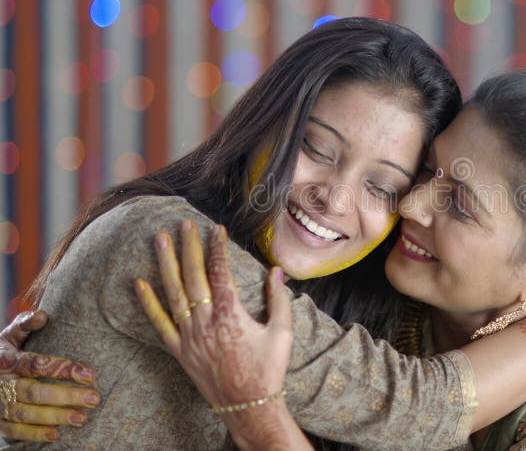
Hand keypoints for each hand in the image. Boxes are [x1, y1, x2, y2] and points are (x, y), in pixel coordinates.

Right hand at [0, 310, 99, 441]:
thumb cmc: (2, 353)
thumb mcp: (8, 337)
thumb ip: (24, 325)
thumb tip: (43, 315)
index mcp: (6, 360)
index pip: (37, 364)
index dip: (64, 369)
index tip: (90, 374)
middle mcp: (1, 384)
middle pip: (35, 391)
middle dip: (66, 396)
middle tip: (94, 398)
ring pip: (26, 413)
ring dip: (55, 417)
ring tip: (82, 418)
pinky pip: (14, 431)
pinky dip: (34, 434)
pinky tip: (56, 434)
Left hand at [135, 221, 303, 447]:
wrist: (249, 406)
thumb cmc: (269, 369)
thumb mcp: (282, 332)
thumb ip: (279, 299)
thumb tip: (277, 272)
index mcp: (231, 314)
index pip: (220, 271)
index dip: (218, 248)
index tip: (216, 229)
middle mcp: (206, 321)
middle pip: (193, 275)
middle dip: (188, 247)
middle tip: (183, 224)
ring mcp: (190, 336)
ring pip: (173, 293)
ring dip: (165, 264)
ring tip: (159, 240)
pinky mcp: (180, 350)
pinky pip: (159, 322)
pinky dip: (148, 302)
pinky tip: (138, 283)